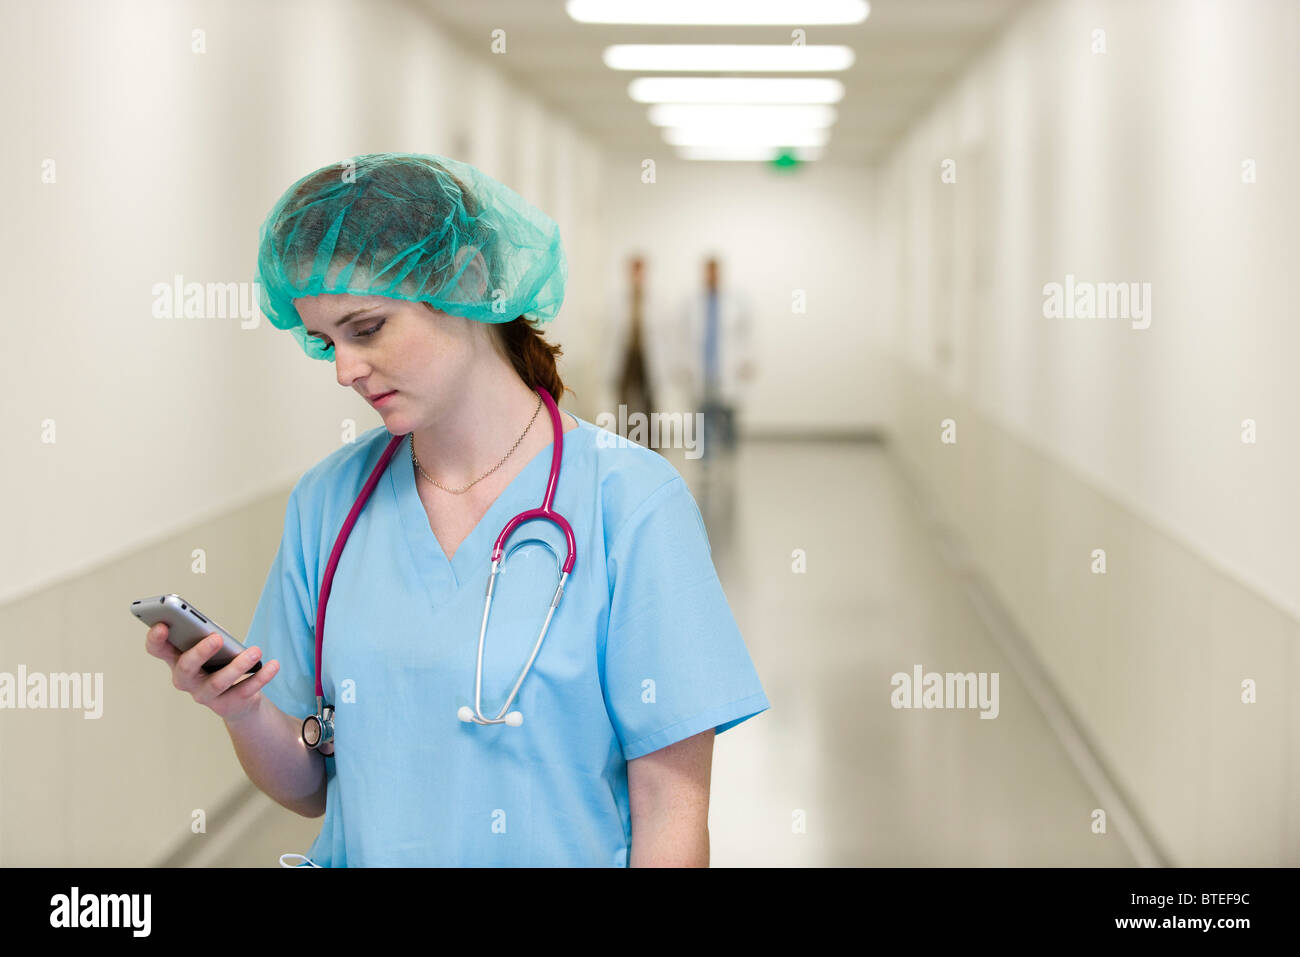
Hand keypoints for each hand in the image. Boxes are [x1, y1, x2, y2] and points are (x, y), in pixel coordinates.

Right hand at [145, 622, 279, 723]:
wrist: (239, 699)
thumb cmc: (220, 661)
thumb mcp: (213, 645)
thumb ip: (207, 635)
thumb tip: (213, 632)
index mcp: (177, 659)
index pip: (158, 650)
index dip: (155, 639)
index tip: (163, 624)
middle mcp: (186, 680)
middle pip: (186, 669)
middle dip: (200, 653)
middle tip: (217, 638)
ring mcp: (205, 696)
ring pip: (218, 683)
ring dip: (237, 666)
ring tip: (256, 651)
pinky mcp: (227, 706)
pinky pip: (244, 691)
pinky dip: (261, 677)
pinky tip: (274, 665)